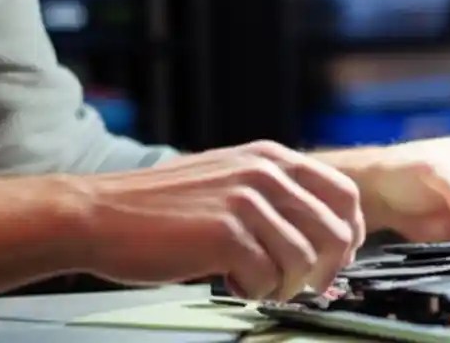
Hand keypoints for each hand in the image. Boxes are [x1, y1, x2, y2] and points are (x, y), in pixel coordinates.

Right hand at [79, 141, 364, 300]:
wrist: (98, 214)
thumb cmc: (158, 206)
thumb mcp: (226, 177)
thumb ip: (271, 194)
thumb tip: (319, 232)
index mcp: (270, 158)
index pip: (344, 193)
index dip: (351, 233)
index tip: (340, 258)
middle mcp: (265, 173)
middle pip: (336, 231)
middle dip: (328, 270)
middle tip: (305, 286)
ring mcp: (247, 202)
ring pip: (304, 261)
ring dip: (285, 285)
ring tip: (254, 283)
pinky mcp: (226, 234)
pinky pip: (268, 278)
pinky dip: (255, 292)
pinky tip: (231, 283)